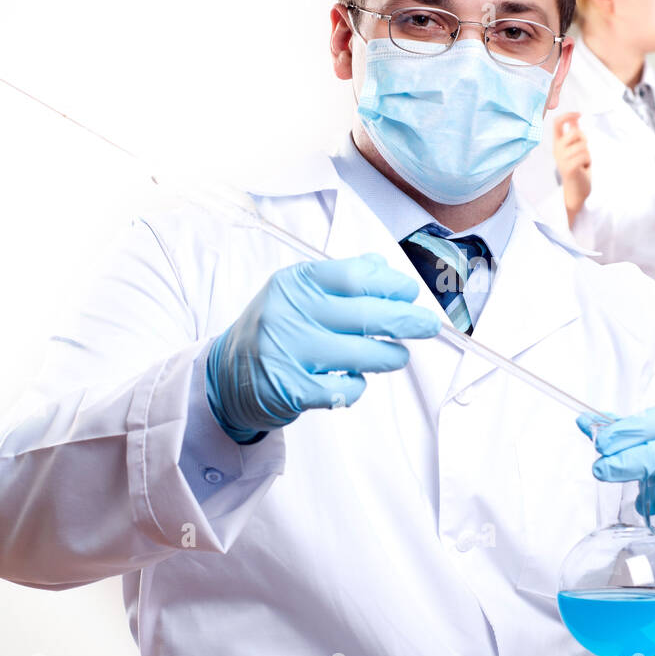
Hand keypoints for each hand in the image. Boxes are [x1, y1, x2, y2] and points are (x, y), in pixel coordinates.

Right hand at [206, 254, 441, 440]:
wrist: (225, 376)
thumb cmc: (276, 329)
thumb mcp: (298, 293)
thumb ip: (340, 279)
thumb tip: (381, 265)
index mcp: (294, 283)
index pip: (355, 277)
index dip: (391, 285)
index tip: (411, 293)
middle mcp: (288, 313)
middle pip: (364, 314)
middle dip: (405, 320)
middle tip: (428, 325)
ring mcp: (288, 352)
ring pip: (360, 355)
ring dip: (390, 356)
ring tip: (397, 356)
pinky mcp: (290, 390)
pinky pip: (345, 389)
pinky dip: (359, 385)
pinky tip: (354, 380)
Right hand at [552, 112, 590, 223]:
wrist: (576, 191)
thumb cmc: (577, 168)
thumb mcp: (575, 148)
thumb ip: (574, 132)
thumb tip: (576, 117)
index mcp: (558, 143)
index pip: (557, 122)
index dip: (567, 115)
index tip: (579, 114)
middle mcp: (557, 150)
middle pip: (575, 132)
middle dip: (585, 140)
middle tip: (583, 151)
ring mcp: (562, 159)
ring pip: (583, 145)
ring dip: (588, 153)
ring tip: (583, 163)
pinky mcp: (569, 168)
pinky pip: (584, 155)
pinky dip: (588, 161)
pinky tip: (584, 168)